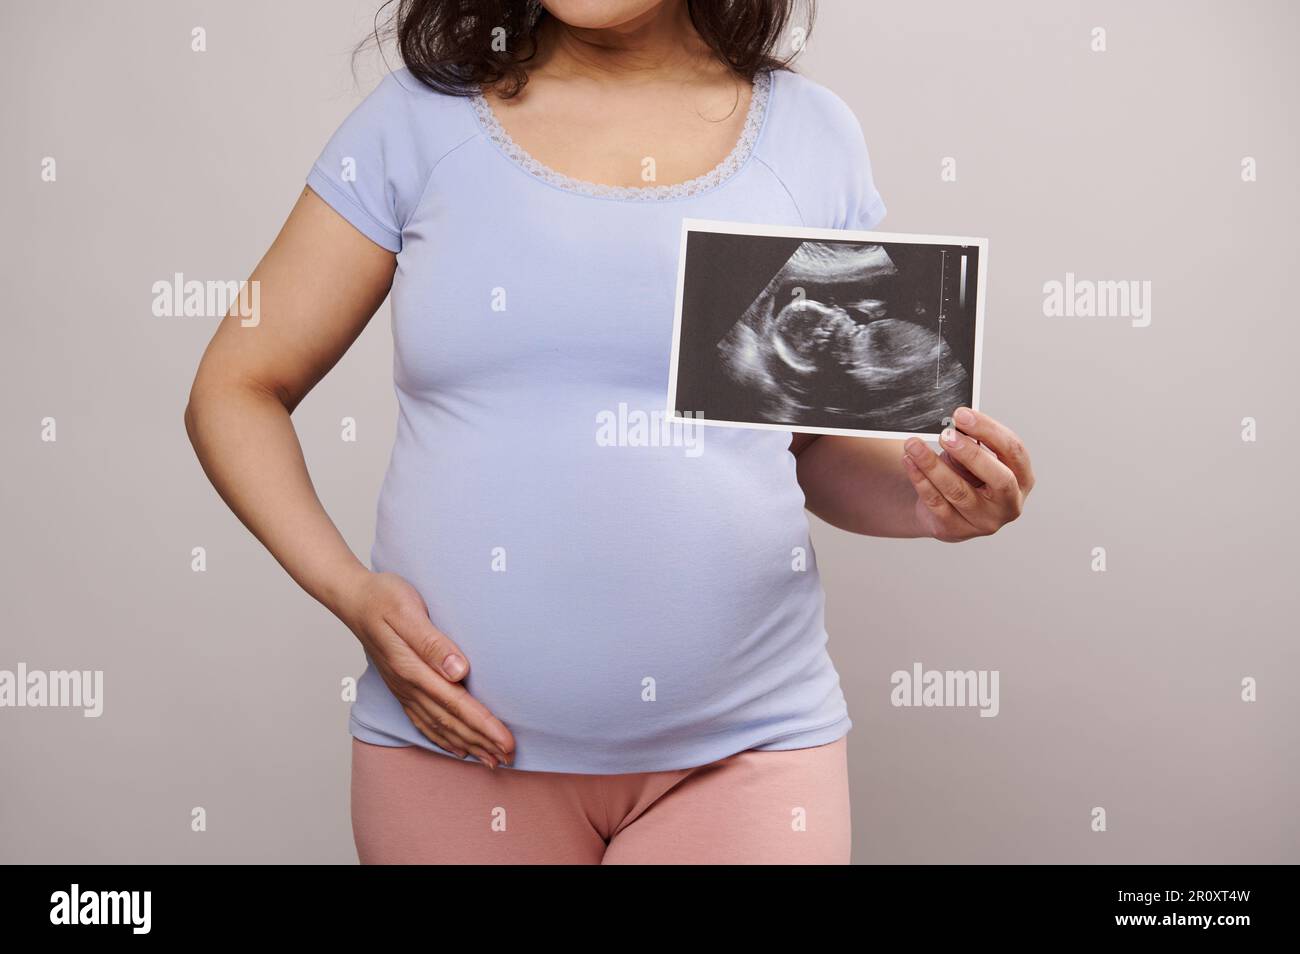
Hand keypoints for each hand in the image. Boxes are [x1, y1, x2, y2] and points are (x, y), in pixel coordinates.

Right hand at [337, 570, 514, 767]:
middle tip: (508, 759)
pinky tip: (456, 748)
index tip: (506, 742)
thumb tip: (460, 671)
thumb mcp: (408, 611)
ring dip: (466, 745)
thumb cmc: (383, 597)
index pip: (456, 704)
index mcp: (413, 668)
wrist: (353, 598)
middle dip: (481, 742)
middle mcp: (408, 685)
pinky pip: (423, 721)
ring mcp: (403, 689)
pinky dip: (442, 738)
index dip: (484, 725)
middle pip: (451, 722)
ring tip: (490, 761)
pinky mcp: (401, 686)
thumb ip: (433, 643)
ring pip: (439, 726)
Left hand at [902, 407, 1033, 542]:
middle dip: (970, 453)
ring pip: (958, 491)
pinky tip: (909, 461)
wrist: (943, 510)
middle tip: (946, 435)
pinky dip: (920, 478)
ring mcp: (984, 521)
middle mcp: (1009, 504)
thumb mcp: (974, 458)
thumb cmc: (966, 476)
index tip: (962, 414)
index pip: (1013, 451)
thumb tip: (956, 423)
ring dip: (933, 464)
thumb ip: (970, 442)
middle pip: (998, 477)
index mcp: (1022, 478)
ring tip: (914, 444)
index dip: (989, 430)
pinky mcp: (956, 529)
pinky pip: (935, 502)